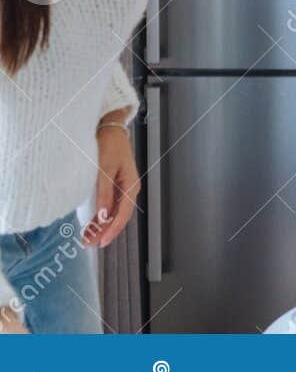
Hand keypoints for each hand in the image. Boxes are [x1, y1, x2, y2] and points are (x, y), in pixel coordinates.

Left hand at [83, 125, 138, 246]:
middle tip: (89, 244)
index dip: (112, 230)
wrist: (110, 128)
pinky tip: (92, 223)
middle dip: (104, 231)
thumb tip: (103, 215)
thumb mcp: (105, 169)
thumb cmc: (110, 145)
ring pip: (113, 212)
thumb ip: (104, 192)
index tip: (101, 242)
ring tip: (87, 238)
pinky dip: (101, 216)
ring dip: (101, 225)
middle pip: (119, 216)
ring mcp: (122, 187)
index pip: (123, 214)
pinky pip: (109, 205)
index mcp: (131, 185)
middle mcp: (129, 189)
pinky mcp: (114, 184)